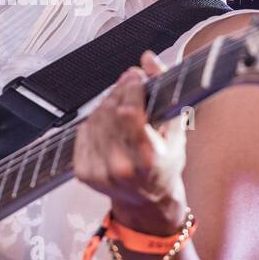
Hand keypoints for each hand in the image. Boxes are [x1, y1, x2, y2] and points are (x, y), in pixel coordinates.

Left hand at [73, 50, 189, 236]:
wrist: (146, 201)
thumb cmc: (165, 164)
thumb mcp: (175, 129)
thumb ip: (164, 89)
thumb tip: (148, 58)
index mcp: (147, 161)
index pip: (129, 113)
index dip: (131, 88)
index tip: (135, 76)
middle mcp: (120, 169)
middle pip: (110, 113)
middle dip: (119, 91)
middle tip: (129, 81)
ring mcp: (99, 172)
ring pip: (94, 119)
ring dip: (107, 103)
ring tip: (120, 101)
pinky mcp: (83, 173)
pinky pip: (83, 132)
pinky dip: (94, 121)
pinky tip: (108, 121)